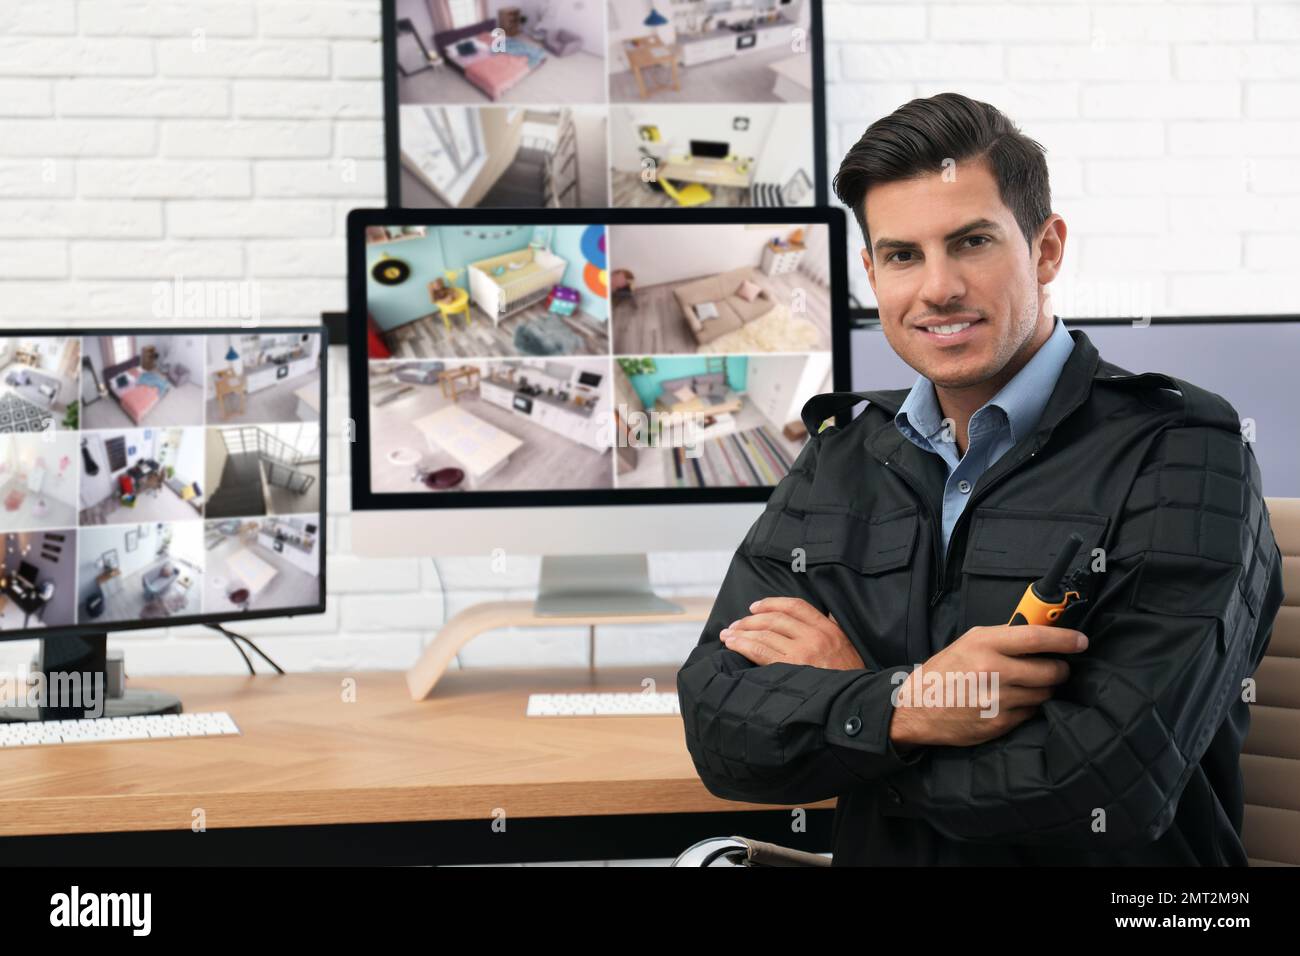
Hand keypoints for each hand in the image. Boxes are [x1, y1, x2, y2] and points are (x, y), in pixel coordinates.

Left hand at [719, 597, 865, 670]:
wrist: (856, 704)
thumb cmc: (849, 679)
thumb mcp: (847, 648)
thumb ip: (831, 631)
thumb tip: (819, 619)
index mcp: (828, 629)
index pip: (795, 606)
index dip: (771, 603)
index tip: (755, 606)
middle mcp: (814, 637)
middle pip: (774, 619)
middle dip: (750, 619)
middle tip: (735, 624)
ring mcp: (802, 653)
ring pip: (764, 634)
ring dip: (742, 632)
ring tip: (728, 635)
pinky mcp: (791, 669)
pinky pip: (760, 651)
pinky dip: (743, 646)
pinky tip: (733, 645)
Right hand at [890, 624, 1086, 748]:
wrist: (917, 708)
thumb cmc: (945, 671)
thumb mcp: (969, 642)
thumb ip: (1004, 637)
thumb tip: (1043, 632)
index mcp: (984, 644)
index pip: (1036, 637)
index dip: (1065, 639)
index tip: (1081, 641)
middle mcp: (992, 670)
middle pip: (1050, 670)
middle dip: (1059, 669)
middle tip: (1055, 667)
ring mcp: (997, 700)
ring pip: (1044, 694)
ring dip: (1044, 689)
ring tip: (1028, 685)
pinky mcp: (999, 724)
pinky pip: (1032, 713)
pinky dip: (1029, 707)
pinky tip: (1013, 701)